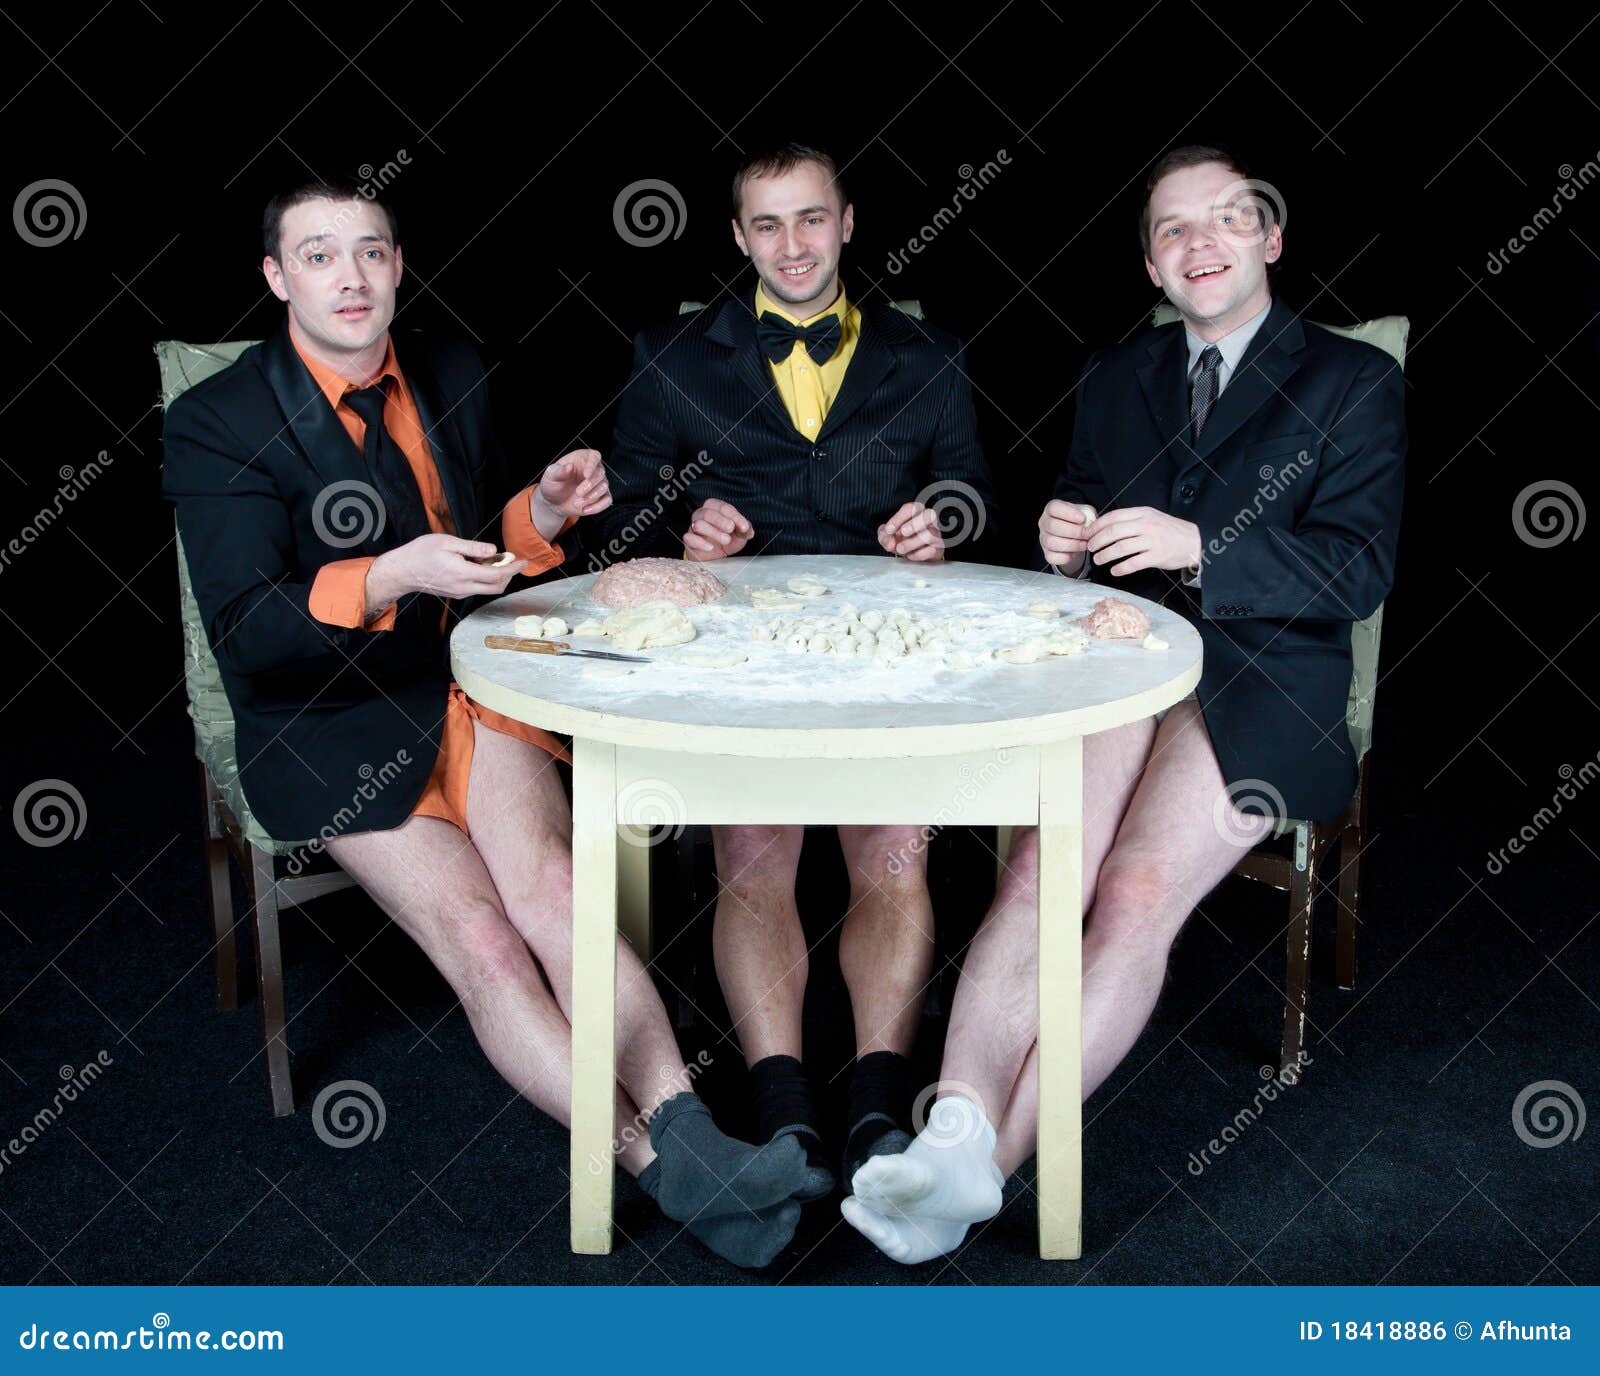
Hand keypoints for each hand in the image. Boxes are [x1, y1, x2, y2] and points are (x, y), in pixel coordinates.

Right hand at [366, 534, 525, 608]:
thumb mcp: (447, 542)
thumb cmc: (421, 553)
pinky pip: (478, 589)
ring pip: (488, 589)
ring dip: (498, 577)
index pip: (497, 575)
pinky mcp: (457, 593)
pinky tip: (480, 565)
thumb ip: (472, 548)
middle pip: (497, 587)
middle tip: (512, 560)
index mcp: (462, 573)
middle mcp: (463, 587)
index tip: (523, 561)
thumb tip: (493, 550)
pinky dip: (486, 579)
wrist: (402, 571)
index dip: (513, 569)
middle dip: (509, 575)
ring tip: (494, 560)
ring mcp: (460, 593)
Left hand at [537, 449, 610, 518]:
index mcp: (582, 458)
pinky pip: (607, 501)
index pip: (594, 456)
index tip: (586, 475)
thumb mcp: (550, 476)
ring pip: (604, 487)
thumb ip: (559, 471)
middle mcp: (594, 469)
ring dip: (591, 497)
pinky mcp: (602, 496)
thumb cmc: (553, 484)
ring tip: (576, 503)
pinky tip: (585, 509)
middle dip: (590, 485)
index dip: (592, 465)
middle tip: (578, 493)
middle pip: (600, 473)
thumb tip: (569, 466)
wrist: (554, 501)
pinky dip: (597, 507)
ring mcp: (599, 483)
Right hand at [683, 499, 751, 560]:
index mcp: (714, 509)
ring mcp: (693, 528)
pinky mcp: (689, 541)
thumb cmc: (726, 541)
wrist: (715, 557)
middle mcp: (701, 515)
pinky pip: (689, 538)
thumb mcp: (739, 535)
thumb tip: (747, 528)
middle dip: (721, 521)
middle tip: (731, 529)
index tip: (743, 526)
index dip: (734, 516)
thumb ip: (745, 529)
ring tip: (726, 540)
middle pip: (707, 513)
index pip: (722, 507)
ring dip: (714, 532)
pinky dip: (701, 543)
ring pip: (698, 525)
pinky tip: (711, 547)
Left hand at [877, 501, 944, 561]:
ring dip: (911, 543)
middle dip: (914, 524)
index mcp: (916, 512)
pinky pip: (930, 550)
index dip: (899, 518)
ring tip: (900, 548)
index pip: (911, 508)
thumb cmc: (902, 539)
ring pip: (929, 535)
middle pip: (929, 515)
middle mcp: (928, 521)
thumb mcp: (888, 536)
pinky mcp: (938, 548)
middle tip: (902, 533)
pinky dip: (917, 554)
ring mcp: (935, 534)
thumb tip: (890, 542)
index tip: (889, 530)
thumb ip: (885, 536)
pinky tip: (910, 555)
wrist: (913, 554)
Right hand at [1038, 499, 1095, 569]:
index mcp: (1052, 509)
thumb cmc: (1079, 522)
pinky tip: (1074, 553)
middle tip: (1086, 535)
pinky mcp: (1046, 553)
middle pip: (1052, 525)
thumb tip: (1091, 523)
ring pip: (1051, 542)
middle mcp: (1045, 523)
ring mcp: (1044, 538)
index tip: (1082, 519)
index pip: (1054, 507)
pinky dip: (1065, 557)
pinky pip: (1051, 557)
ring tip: (1084, 544)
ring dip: (1071, 545)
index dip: (1068, 513)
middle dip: (1073, 531)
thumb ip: (1089, 514)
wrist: (1076, 537)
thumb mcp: (1086, 513)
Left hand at [1085, 506, 1200, 576]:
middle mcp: (1146, 525)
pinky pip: (1133, 563)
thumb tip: (1104, 527)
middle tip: (1090, 548)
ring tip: (1098, 560)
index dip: (1097, 526)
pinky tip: (1115, 571)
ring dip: (1105, 555)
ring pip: (1121, 547)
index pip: (1113, 517)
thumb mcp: (1151, 518)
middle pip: (1113, 532)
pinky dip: (1121, 568)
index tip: (1087, 534)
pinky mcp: (1157, 556)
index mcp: (1142, 513)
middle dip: (1097, 541)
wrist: (1194, 541)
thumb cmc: (1169, 531)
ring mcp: (1152, 541)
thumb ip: (1131, 521)